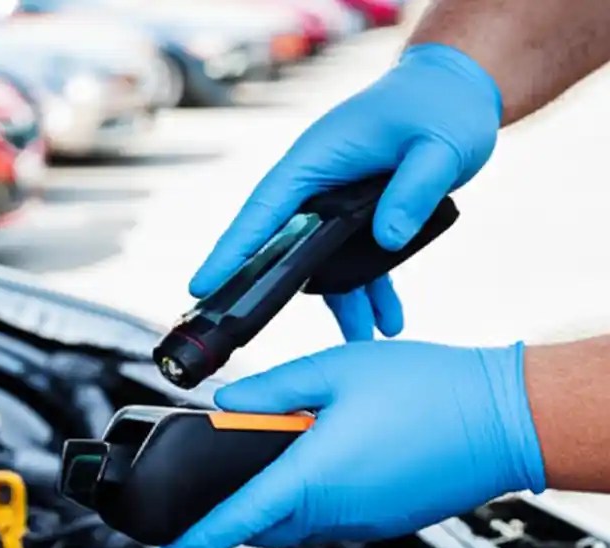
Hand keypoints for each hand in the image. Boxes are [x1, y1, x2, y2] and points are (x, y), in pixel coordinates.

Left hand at [156, 341, 545, 547]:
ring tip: (297, 444)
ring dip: (284, 494)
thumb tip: (227, 401)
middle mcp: (336, 511)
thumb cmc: (428, 390)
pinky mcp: (389, 519)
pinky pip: (337, 516)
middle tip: (236, 464)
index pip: (239, 519)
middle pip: (265, 521)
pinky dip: (320, 494)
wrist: (506, 417)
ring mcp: (365, 521)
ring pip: (302, 519)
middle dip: (241, 502)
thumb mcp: (335, 370)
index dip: (199, 538)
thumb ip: (272, 390)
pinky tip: (337, 453)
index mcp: (312, 477)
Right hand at [189, 44, 502, 340]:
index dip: (232, 250)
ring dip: (342, 303)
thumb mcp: (440, 146)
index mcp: (315, 161)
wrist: (459, 89)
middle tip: (244, 332)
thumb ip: (415, 190)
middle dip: (269, 291)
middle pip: (282, 246)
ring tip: (359, 343)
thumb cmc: (441, 105)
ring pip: (325, 263)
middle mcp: (317, 185)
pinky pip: (359, 261)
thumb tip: (388, 240)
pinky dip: (372, 292)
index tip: (201, 286)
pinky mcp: (364, 216)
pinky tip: (387, 322)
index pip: (263, 211)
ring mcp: (338, 203)